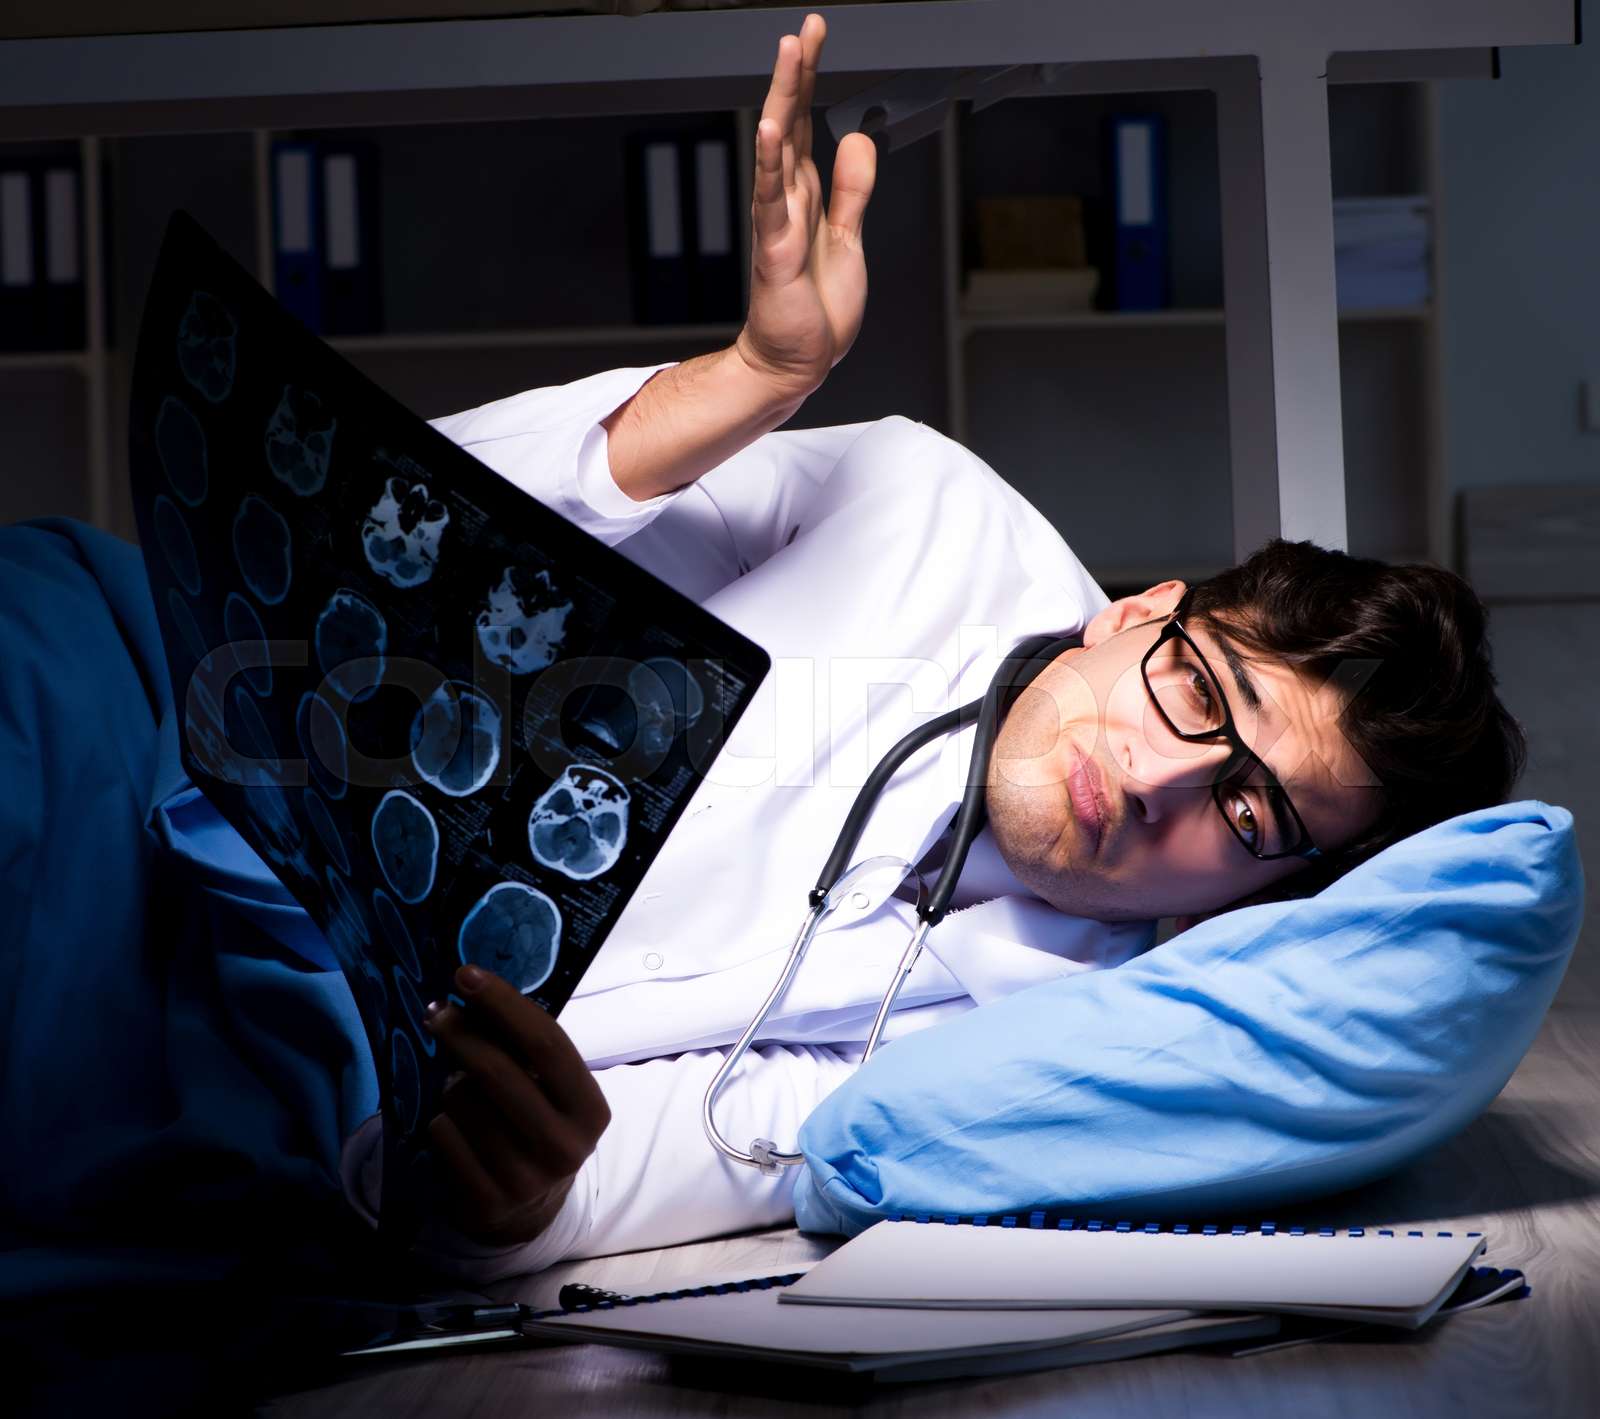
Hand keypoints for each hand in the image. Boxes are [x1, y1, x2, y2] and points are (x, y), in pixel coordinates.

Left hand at [422, 964, 609, 1247]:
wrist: (531, 1210)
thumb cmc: (538, 1126)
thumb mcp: (551, 1091)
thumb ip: (526, 1051)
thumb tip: (473, 993)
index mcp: (590, 1110)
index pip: (547, 1043)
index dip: (504, 1005)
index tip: (467, 974)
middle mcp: (564, 1147)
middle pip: (499, 1072)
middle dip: (462, 1033)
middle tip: (437, 1011)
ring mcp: (524, 1180)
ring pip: (462, 1103)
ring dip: (453, 1089)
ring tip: (466, 1099)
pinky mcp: (485, 1203)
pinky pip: (443, 1135)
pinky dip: (442, 1124)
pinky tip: (457, 1131)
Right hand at [735, 13, 877, 399]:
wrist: (798, 361)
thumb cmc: (818, 308)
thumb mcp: (849, 237)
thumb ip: (853, 190)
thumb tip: (857, 137)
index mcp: (805, 194)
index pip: (804, 122)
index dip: (810, 78)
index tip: (814, 33)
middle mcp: (786, 199)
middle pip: (790, 122)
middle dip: (797, 73)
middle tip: (803, 27)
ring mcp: (778, 222)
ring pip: (778, 149)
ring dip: (781, 100)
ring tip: (787, 54)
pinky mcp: (777, 251)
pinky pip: (770, 201)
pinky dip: (769, 163)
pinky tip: (770, 128)